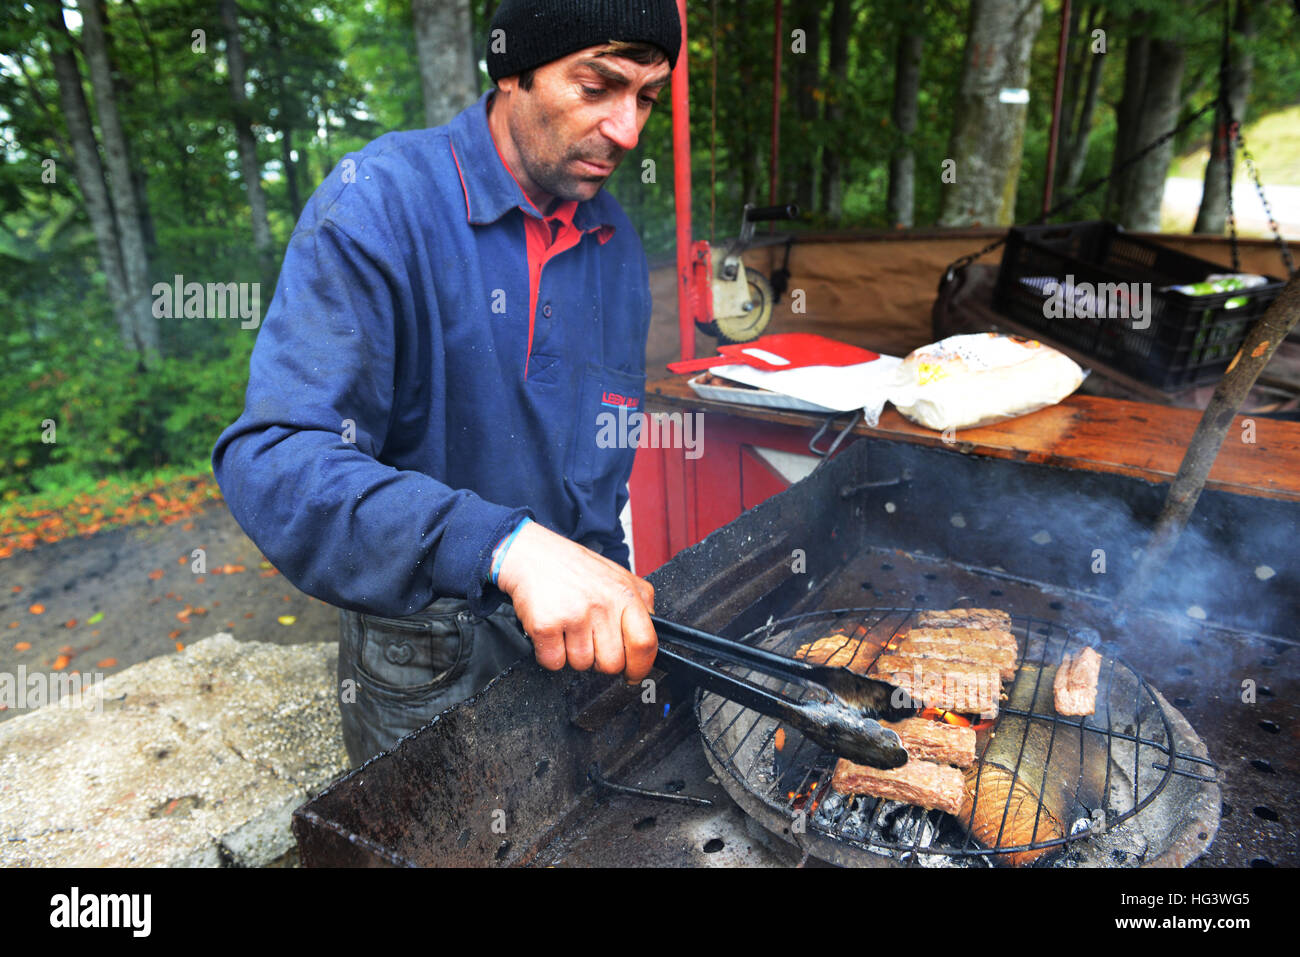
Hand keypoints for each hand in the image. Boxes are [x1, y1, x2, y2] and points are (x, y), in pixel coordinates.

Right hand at [496, 522, 656, 681]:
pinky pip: (554, 662)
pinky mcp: (547, 625)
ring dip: (573, 655)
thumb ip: (639, 604)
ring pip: (582, 665)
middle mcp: (602, 604)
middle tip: (589, 641)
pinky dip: (550, 654)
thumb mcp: (617, 576)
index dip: (641, 666)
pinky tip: (552, 631)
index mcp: (624, 593)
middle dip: (600, 661)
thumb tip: (648, 638)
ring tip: (568, 629)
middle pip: (612, 663)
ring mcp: (574, 615)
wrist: (531, 554)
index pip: (645, 642)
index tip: (634, 674)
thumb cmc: (573, 567)